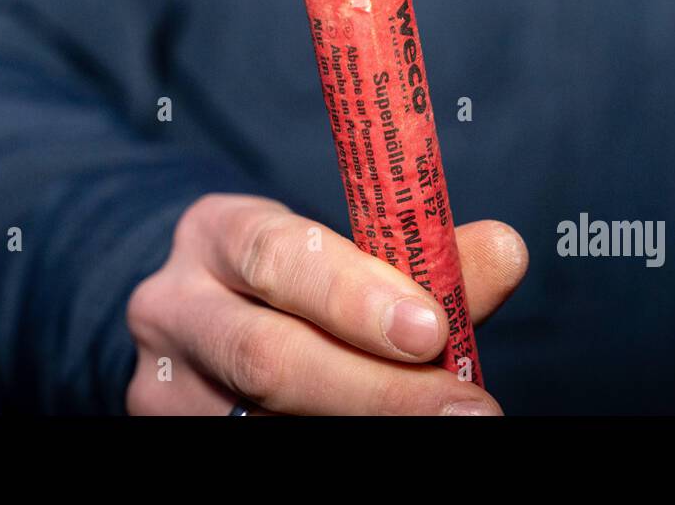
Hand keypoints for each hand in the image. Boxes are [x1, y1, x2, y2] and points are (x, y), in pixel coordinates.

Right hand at [126, 192, 526, 414]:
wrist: (198, 317)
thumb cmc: (291, 278)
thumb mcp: (336, 248)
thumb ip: (417, 255)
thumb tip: (505, 251)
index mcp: (217, 232)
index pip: (277, 256)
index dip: (355, 296)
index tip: (432, 328)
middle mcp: (175, 306)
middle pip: (268, 357)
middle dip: (378, 389)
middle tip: (465, 408)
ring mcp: (168, 383)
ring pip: (266, 418)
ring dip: (367, 423)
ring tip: (445, 423)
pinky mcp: (171, 430)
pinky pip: (260, 441)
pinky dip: (333, 440)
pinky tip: (395, 439)